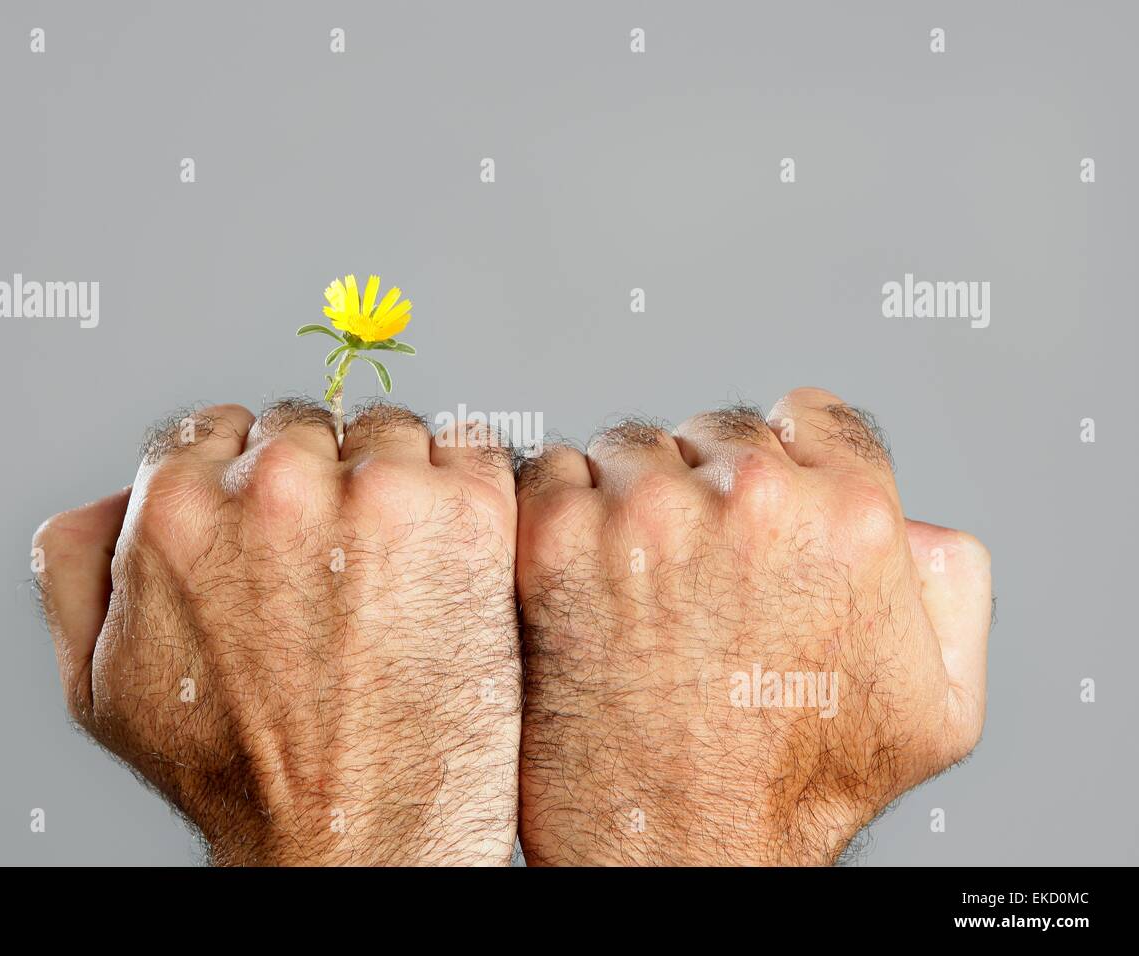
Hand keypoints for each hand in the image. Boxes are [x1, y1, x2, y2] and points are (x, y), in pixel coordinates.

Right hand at [33, 401, 520, 864]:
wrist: (357, 838)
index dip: (240, 477)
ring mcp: (379, 495)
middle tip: (337, 561)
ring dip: (392, 480)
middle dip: (315, 479)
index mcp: (177, 510)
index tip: (272, 521)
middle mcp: (276, 487)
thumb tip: (106, 498)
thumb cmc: (238, 774)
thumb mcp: (98, 685)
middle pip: (303, 427)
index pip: (213, 430)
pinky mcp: (467, 512)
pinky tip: (451, 547)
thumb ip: (76, 569)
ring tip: (396, 569)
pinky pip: (470, 442)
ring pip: (385, 431)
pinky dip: (466, 481)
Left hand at [515, 388, 990, 864]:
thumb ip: (951, 585)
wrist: (679, 850)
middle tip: (698, 568)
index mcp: (850, 517)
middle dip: (710, 483)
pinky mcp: (558, 539)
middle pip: (718, 431)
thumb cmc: (797, 788)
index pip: (810, 415)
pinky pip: (553, 472)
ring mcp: (646, 514)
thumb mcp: (940, 704)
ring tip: (639, 584)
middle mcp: (750, 499)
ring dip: (632, 496)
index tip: (759, 493)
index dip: (787, 457)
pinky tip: (583, 578)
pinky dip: (562, 510)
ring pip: (633, 447)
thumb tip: (912, 523)